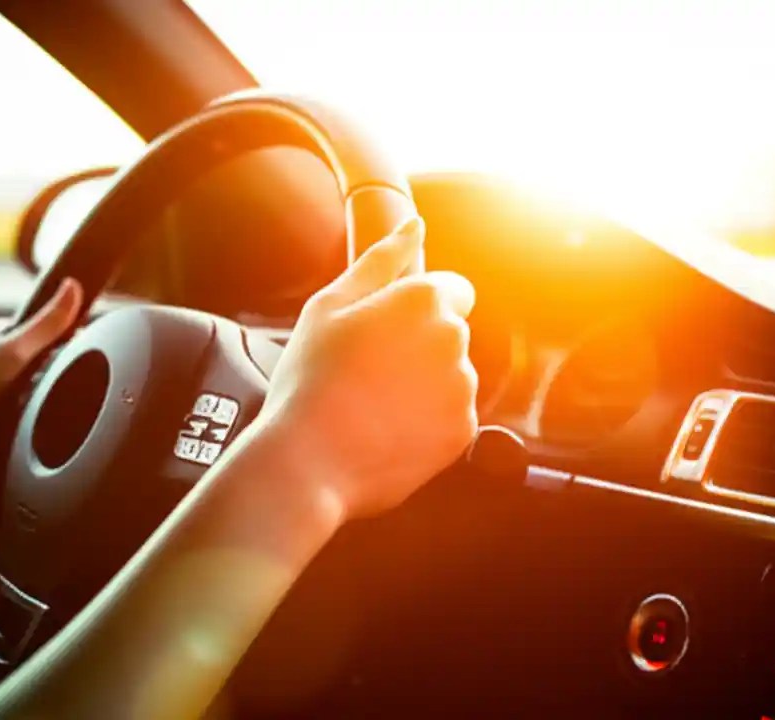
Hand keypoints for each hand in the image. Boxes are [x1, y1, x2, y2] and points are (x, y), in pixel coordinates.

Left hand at [0, 278, 82, 441]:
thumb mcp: (9, 353)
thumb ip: (45, 324)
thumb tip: (73, 286)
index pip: (49, 326)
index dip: (72, 335)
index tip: (91, 345)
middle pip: (48, 360)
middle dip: (63, 370)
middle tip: (71, 383)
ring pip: (42, 388)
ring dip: (51, 398)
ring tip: (55, 407)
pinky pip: (33, 413)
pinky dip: (39, 418)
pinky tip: (42, 425)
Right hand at [257, 217, 477, 518]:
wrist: (309, 461)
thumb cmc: (311, 380)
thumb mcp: (330, 305)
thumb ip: (381, 259)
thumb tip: (414, 227)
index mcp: (423, 300)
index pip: (452, 288)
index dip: (417, 306)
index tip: (387, 329)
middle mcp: (454, 339)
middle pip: (450, 332)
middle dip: (420, 344)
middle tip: (369, 369)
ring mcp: (463, 388)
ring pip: (451, 375)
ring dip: (424, 383)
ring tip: (374, 403)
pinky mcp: (464, 431)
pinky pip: (451, 416)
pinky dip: (428, 421)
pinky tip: (387, 428)